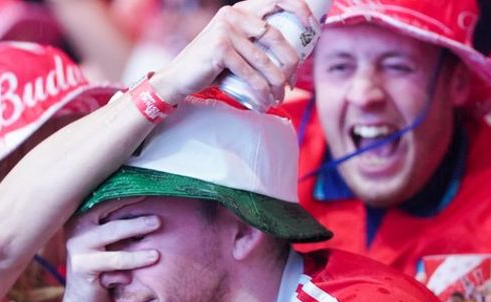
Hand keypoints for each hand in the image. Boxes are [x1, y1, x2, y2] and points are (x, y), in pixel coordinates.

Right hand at [55, 199, 160, 301]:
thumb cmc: (103, 270)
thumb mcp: (110, 245)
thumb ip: (120, 226)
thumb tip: (150, 201)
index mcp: (82, 217)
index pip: (107, 199)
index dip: (129, 194)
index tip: (152, 189)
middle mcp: (77, 227)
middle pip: (110, 213)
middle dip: (136, 213)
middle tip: (159, 216)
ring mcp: (77, 246)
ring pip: (113, 234)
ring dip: (137, 231)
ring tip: (157, 234)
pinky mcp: (82, 266)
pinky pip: (114, 262)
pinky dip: (132, 263)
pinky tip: (148, 262)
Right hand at [149, 0, 314, 104]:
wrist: (177, 79)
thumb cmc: (210, 68)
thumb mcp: (235, 49)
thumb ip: (257, 44)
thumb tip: (294, 59)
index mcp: (240, 10)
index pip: (277, 1)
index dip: (301, 11)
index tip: (313, 30)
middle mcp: (233, 15)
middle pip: (276, 37)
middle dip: (289, 64)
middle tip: (290, 83)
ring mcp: (225, 30)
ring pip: (265, 61)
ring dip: (275, 84)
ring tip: (277, 99)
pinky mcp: (219, 48)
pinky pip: (250, 74)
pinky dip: (260, 91)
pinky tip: (264, 103)